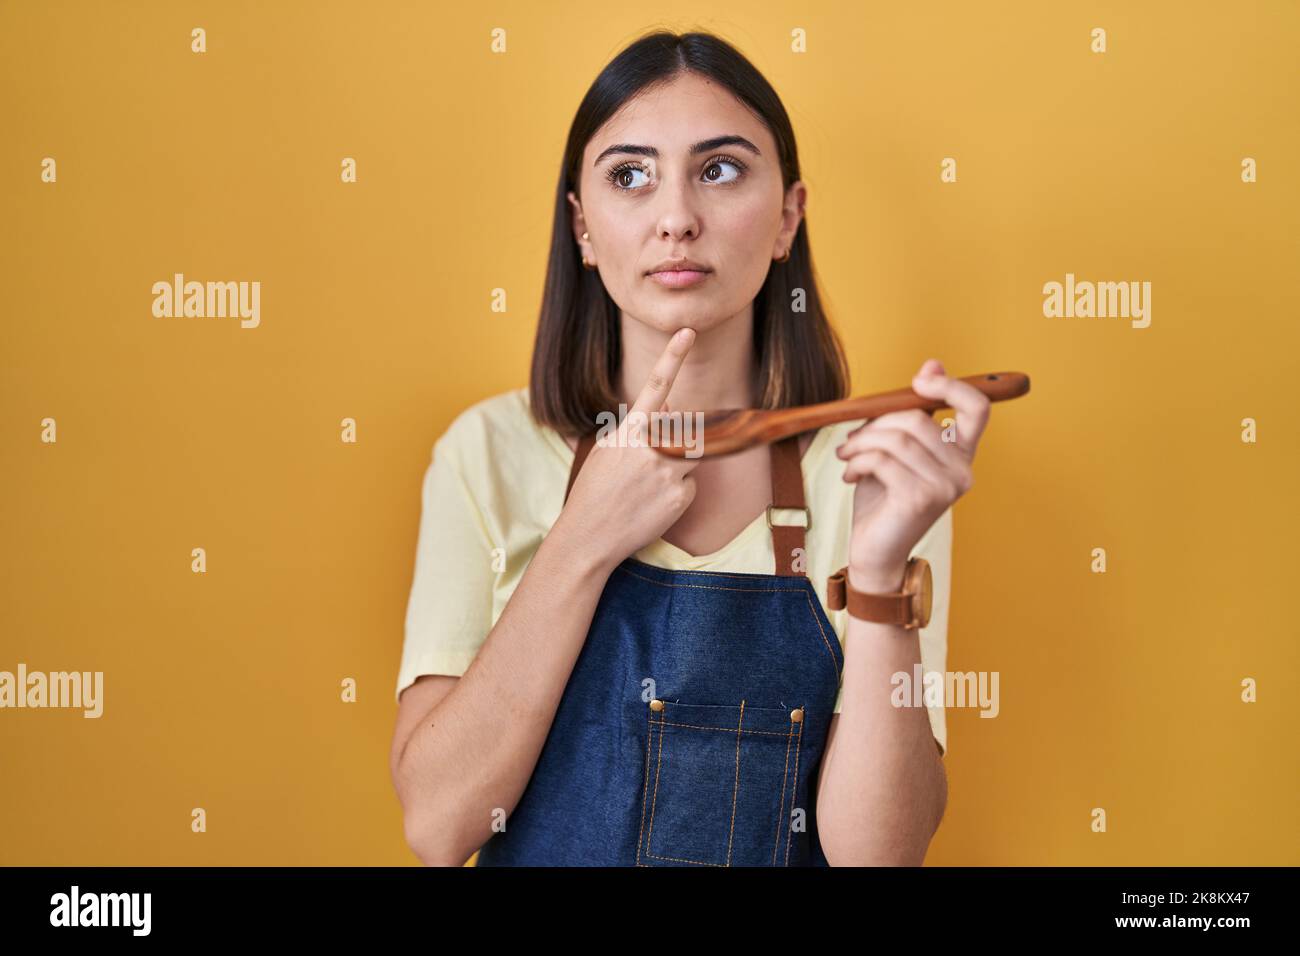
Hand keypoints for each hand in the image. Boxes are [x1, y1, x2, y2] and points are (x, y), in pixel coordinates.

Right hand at [558, 328, 702, 569]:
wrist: (587, 538)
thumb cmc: (595, 492)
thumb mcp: (609, 452)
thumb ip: (641, 427)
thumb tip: (673, 406)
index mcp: (629, 432)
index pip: (655, 386)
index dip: (672, 357)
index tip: (687, 331)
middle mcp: (651, 447)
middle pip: (687, 429)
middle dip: (679, 442)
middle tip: (647, 470)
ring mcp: (668, 472)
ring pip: (689, 459)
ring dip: (674, 470)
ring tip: (643, 492)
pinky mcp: (679, 497)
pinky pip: (689, 486)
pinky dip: (676, 495)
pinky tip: (651, 508)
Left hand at [835, 358, 989, 592]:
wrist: (875, 553)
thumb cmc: (884, 502)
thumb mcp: (895, 451)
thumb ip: (911, 415)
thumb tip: (932, 363)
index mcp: (961, 456)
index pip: (977, 409)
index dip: (952, 386)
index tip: (920, 379)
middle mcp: (963, 471)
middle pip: (919, 419)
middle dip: (876, 422)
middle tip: (852, 439)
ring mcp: (946, 487)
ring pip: (897, 438)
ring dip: (862, 442)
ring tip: (847, 455)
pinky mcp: (921, 499)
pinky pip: (883, 460)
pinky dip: (859, 461)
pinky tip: (850, 474)